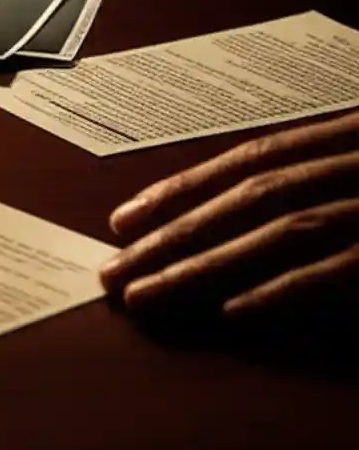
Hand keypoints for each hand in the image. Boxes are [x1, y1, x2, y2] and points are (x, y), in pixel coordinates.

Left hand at [99, 111, 358, 324]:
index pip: (252, 159)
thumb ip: (320, 177)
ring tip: (146, 295)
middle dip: (175, 235)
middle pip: (251, 197)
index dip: (183, 188)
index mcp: (352, 137)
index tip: (123, 220)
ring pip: (282, 231)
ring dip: (206, 266)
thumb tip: (233, 215)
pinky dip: (283, 290)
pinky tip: (232, 313)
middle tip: (114, 272)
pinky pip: (339, 270)